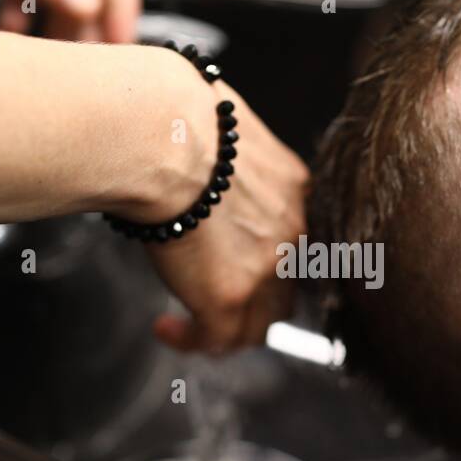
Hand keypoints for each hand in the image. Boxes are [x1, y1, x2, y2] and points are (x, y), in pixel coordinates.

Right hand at [144, 82, 309, 352]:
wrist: (166, 137)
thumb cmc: (179, 120)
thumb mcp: (227, 133)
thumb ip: (230, 161)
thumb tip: (202, 159)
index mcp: (295, 190)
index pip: (294, 241)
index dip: (267, 259)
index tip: (239, 262)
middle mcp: (292, 234)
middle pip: (285, 289)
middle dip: (254, 299)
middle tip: (217, 298)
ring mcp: (265, 271)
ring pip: (258, 324)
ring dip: (226, 327)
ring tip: (192, 323)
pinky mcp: (228, 298)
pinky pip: (215, 340)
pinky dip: (190, 339)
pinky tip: (169, 329)